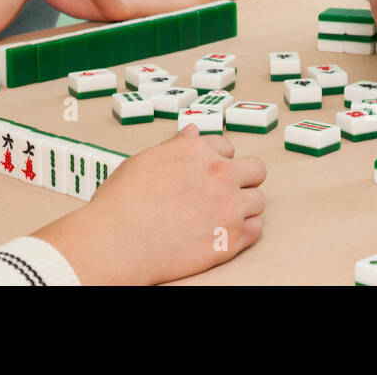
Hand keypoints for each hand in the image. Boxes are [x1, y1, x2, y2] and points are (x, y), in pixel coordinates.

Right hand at [32, 127, 265, 284]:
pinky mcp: (232, 239)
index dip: (217, 159)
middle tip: (228, 190)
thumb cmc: (121, 204)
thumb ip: (175, 146)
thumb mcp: (144, 161)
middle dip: (244, 177)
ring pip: (258, 200)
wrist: (117, 244)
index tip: (209, 172)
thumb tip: (192, 132)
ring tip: (223, 214)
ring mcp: (229, 207)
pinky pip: (256, 229)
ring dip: (245, 205)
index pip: (226, 147)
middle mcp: (220, 174)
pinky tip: (226, 232)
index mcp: (198, 151)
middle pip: (256, 169)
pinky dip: (245, 231)